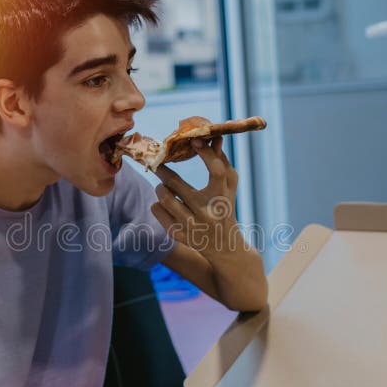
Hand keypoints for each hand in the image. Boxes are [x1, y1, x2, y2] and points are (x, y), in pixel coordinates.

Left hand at [151, 136, 238, 258]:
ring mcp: (192, 226)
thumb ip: (221, 162)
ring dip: (160, 188)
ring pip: (164, 198)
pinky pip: (158, 213)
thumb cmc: (226, 209)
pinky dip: (158, 204)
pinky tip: (162, 203)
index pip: (216, 171)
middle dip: (162, 170)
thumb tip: (213, 137)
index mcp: (222, 198)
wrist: (225, 248)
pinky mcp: (180, 236)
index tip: (194, 141)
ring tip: (162, 186)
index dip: (206, 154)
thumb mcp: (229, 187)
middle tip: (157, 164)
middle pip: (177, 184)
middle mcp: (208, 212)